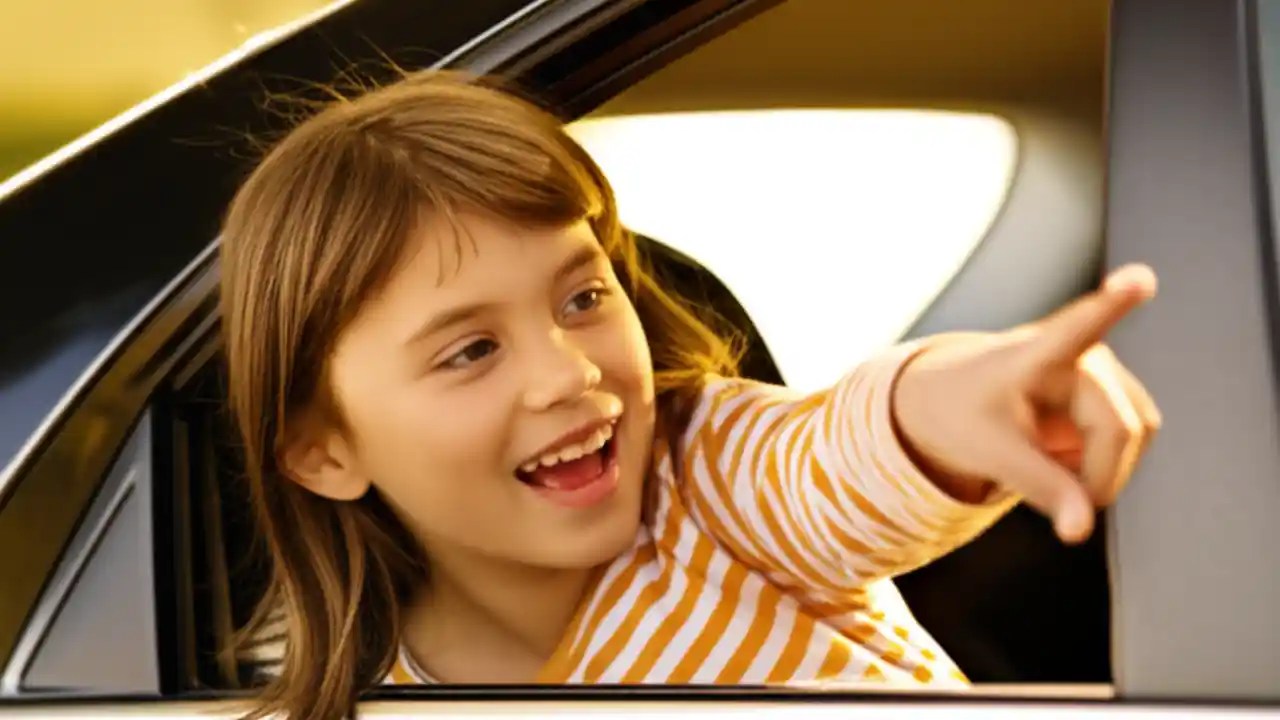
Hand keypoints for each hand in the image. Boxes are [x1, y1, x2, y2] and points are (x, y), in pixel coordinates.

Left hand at [891, 264, 1161, 543]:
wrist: (950, 401)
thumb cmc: (961, 415)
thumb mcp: (988, 452)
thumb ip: (1038, 488)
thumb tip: (1081, 530)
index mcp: (1040, 353)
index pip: (1082, 326)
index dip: (1115, 303)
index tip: (1138, 279)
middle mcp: (1083, 354)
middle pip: (1124, 428)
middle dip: (1098, 475)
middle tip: (1059, 505)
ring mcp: (1105, 373)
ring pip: (1136, 436)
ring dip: (1100, 470)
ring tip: (1047, 468)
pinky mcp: (1113, 394)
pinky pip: (1126, 445)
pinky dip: (1096, 467)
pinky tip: (1058, 458)